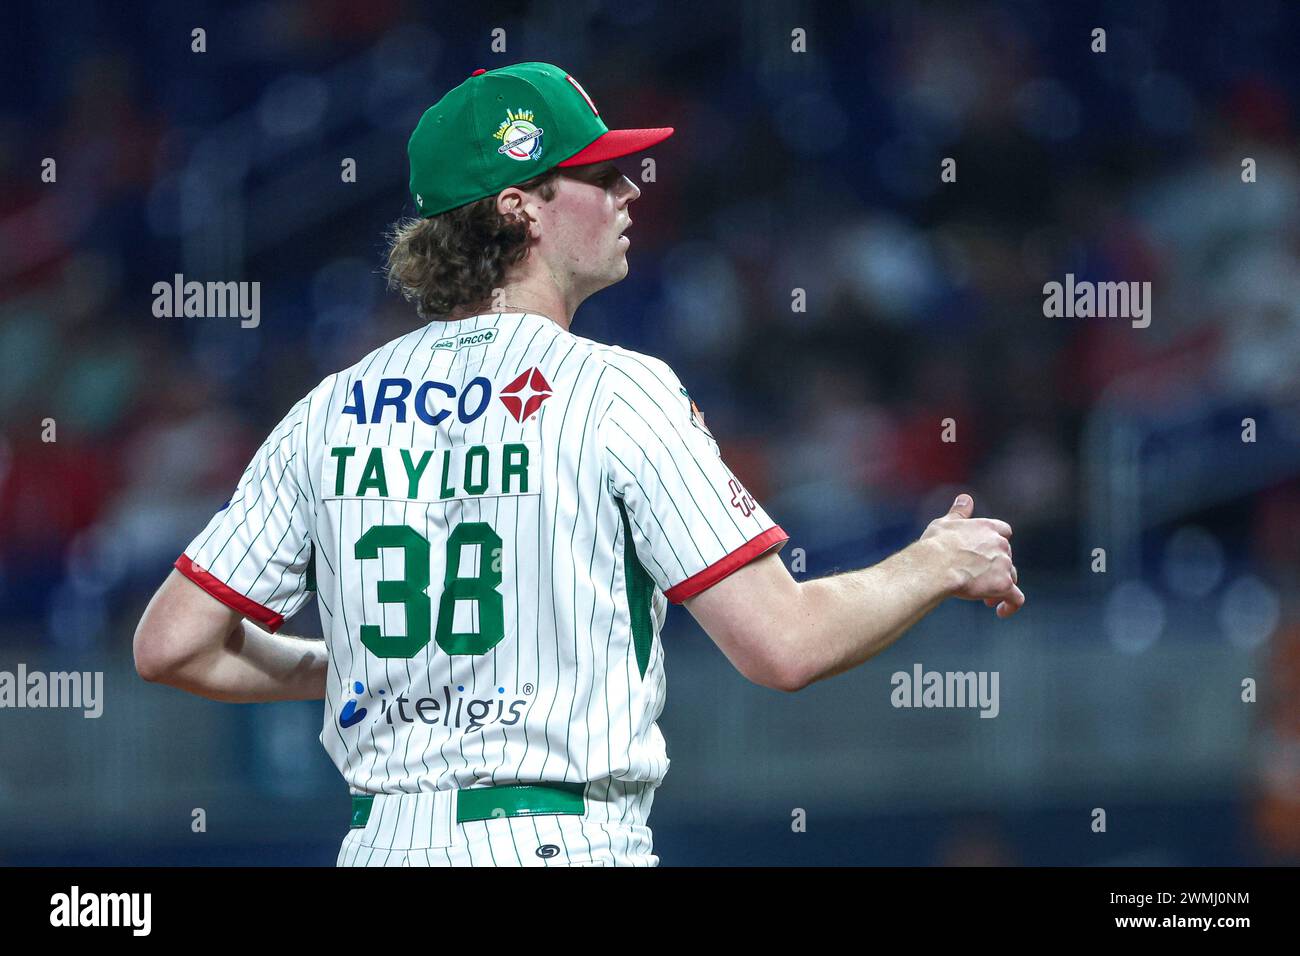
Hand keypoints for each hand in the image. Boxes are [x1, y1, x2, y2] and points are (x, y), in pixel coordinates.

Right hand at [919, 494, 1024, 617]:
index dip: (996, 543)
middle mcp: (1000, 544)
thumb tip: (965, 498)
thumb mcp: (946, 523)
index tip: (985, 553)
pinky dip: (1010, 605)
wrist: (935, 566)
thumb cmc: (936, 544)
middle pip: (1006, 558)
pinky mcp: (1004, 585)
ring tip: (984, 599)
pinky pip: (1016, 598)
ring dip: (999, 586)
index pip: (1004, 531)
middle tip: (976, 580)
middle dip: (994, 568)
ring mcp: (1004, 565)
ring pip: (1010, 577)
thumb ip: (959, 512)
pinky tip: (1000, 612)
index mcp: (987, 527)